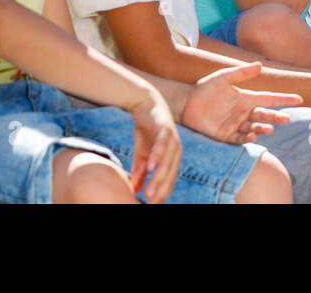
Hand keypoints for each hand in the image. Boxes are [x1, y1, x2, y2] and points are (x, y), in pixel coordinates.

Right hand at [127, 86, 182, 203]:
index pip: (169, 181)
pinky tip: (151, 166)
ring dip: (159, 178)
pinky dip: (158, 155)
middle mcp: (176, 150)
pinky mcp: (166, 128)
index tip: (150, 206)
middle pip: (170, 175)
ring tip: (150, 192)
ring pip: (168, 163)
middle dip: (160, 192)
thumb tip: (134, 190)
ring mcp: (172, 139)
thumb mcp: (142, 153)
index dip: (160, 195)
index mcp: (172, 158)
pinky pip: (163, 144)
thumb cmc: (147, 130)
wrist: (145, 104)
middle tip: (150, 204)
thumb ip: (140, 171)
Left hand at [181, 62, 300, 144]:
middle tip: (288, 119)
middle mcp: (243, 113)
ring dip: (262, 129)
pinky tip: (252, 136)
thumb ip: (241, 72)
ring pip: (254, 128)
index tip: (299, 99)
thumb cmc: (204, 88)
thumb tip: (260, 65)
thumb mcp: (223, 77)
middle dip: (276, 118)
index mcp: (245, 98)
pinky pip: (240, 139)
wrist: (186, 103)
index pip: (269, 99)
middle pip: (265, 116)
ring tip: (268, 128)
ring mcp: (235, 125)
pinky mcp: (225, 136)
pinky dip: (247, 138)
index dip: (283, 99)